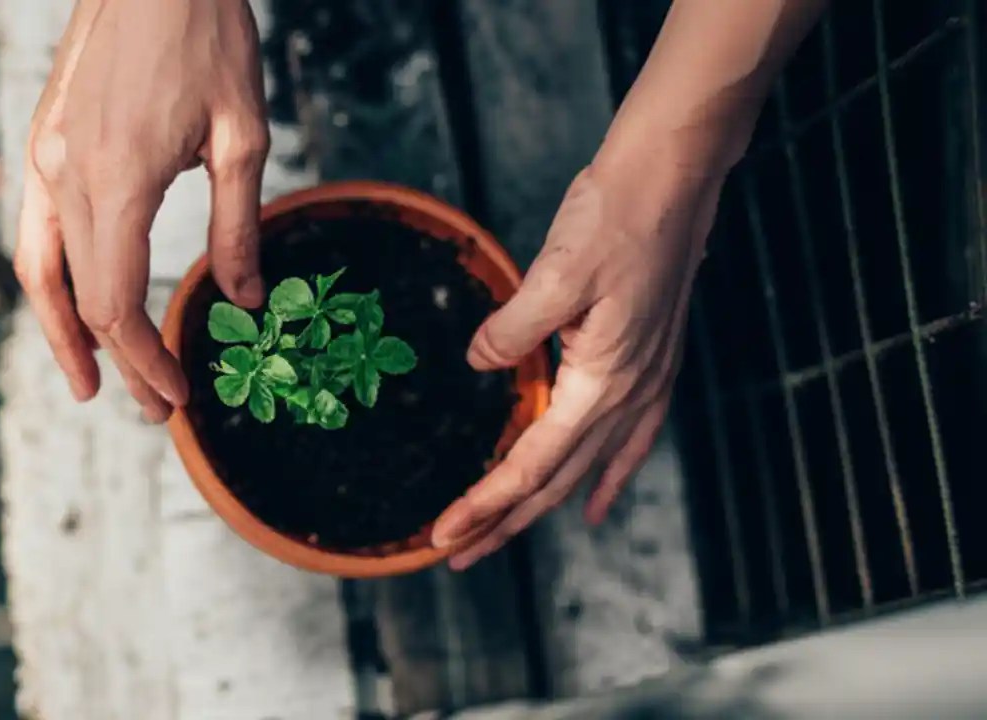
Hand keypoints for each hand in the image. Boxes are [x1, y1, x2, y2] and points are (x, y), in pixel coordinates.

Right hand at [12, 0, 269, 417]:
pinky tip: (75, 301)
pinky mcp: (45, 139)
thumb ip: (238, 226)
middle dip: (116, 362)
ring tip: (91, 377)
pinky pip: (38, 229)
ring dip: (66, 332)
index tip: (176, 395)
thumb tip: (244, 299)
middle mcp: (66, 176)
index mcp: (116, 182)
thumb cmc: (206, 36)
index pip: (115, 304)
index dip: (144, 361)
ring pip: (43, 269)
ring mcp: (46, 157)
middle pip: (80, 299)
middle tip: (153, 407)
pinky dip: (55, 279)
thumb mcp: (243, 137)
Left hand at [432, 152, 723, 569]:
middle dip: (504, 522)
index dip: (486, 502)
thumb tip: (481, 363)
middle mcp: (629, 392)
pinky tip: (595, 503)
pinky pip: (630, 441)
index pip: (532, 463)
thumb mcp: (554, 272)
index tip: (445, 533)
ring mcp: (647, 380)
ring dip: (541, 507)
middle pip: (556, 481)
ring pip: (586, 467)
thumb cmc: (616, 215)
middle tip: (457, 554)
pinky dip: (607, 478)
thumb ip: (512, 329)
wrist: (673, 175)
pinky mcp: (650, 362)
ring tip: (504, 535)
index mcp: (602, 380)